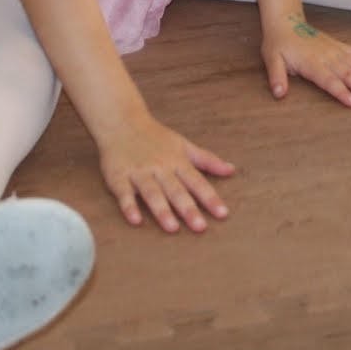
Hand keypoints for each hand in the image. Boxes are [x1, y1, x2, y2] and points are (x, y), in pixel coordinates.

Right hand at [97, 114, 234, 232]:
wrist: (122, 121)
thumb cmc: (155, 137)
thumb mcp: (184, 145)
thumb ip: (207, 159)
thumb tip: (231, 170)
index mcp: (177, 161)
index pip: (197, 181)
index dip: (210, 198)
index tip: (222, 214)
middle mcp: (160, 167)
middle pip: (176, 190)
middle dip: (188, 209)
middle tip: (200, 227)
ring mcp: (139, 172)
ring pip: (152, 192)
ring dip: (162, 210)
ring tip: (172, 228)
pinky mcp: (119, 176)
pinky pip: (124, 193)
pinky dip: (129, 206)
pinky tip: (135, 220)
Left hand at [262, 15, 350, 105]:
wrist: (286, 22)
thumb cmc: (278, 44)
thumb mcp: (272, 60)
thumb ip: (276, 77)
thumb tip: (279, 94)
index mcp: (311, 63)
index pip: (328, 80)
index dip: (341, 92)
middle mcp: (327, 57)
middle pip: (348, 74)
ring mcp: (335, 50)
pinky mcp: (339, 46)